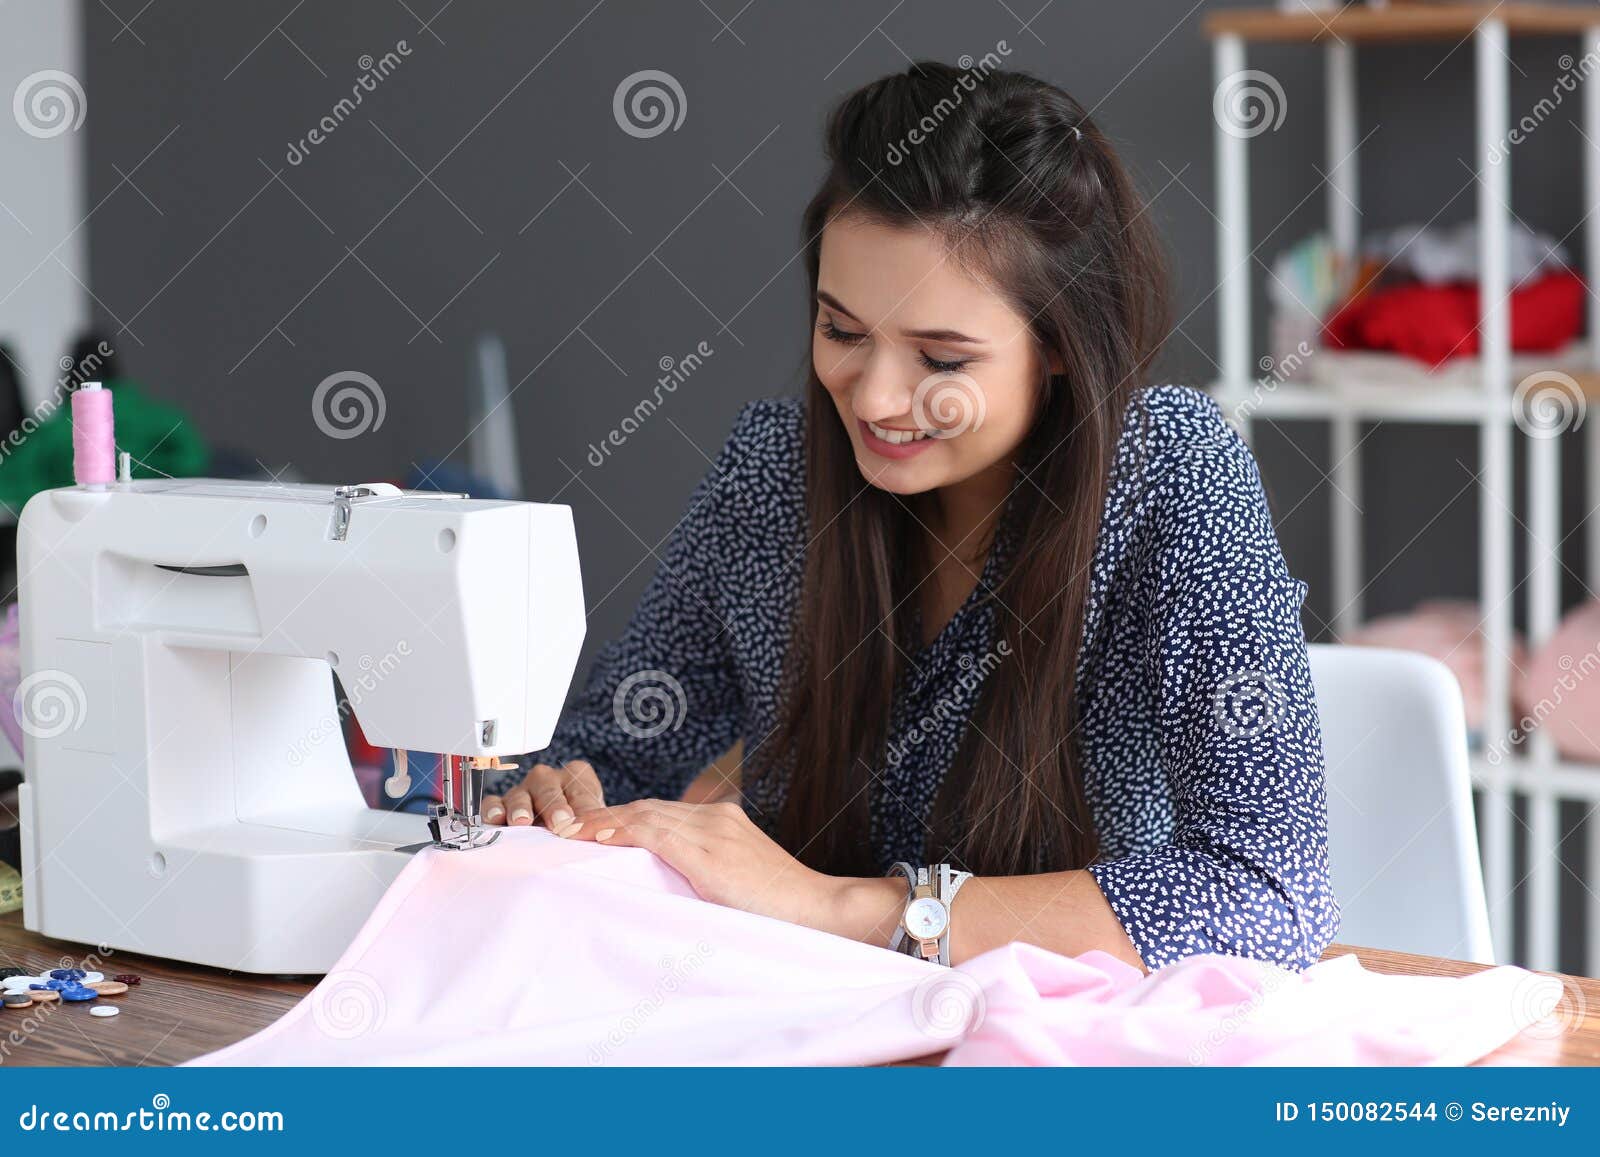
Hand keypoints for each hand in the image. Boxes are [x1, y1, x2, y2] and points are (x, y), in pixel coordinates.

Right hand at [482, 759, 603, 831]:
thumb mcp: (593, 820)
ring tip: (523, 821)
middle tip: (559, 823)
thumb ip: (593, 821)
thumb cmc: (578, 824)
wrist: (559, 834)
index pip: (580, 790)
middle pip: (549, 790)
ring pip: (520, 796)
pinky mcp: (501, 804)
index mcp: (576, 775)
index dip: (582, 808)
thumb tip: (596, 832)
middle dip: (554, 807)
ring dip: (521, 808)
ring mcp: (523, 790)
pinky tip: (496, 818)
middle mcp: (548, 778)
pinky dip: (493, 810)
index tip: (579, 824)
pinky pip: (493, 803)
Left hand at [564, 799, 846, 930]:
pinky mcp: (710, 851)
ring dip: (602, 822)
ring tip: (567, 831)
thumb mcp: (734, 883)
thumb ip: (702, 875)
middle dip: (604, 815)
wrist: (818, 910)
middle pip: (647, 808)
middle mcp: (716, 818)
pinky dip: (621, 831)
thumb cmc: (780, 909)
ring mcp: (714, 830)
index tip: (588, 829)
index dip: (620, 818)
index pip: (659, 813)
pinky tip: (595, 837)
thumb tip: (664, 889)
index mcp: (722, 823)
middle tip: (564, 826)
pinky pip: (654, 833)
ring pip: (645, 815)